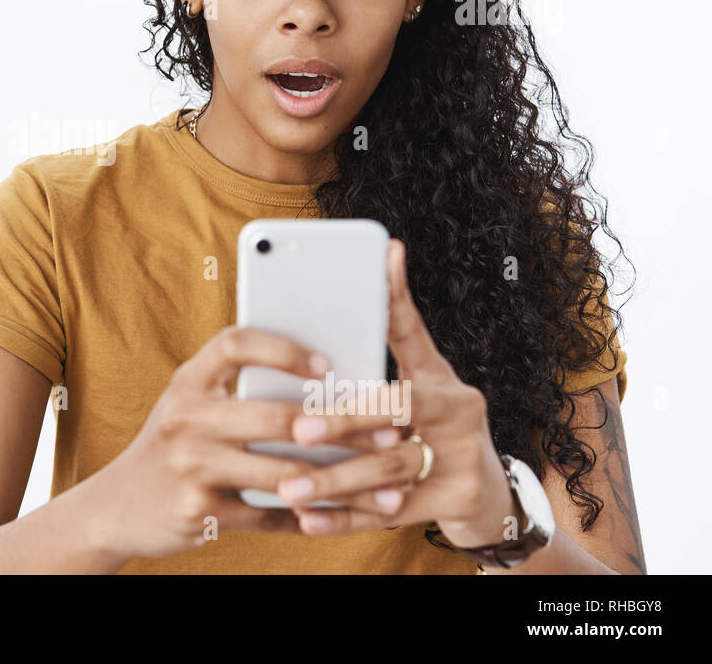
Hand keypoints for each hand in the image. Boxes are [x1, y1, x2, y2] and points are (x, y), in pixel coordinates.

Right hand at [88, 325, 393, 561]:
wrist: (117, 506)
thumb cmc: (174, 445)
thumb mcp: (191, 405)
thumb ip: (237, 387)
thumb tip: (324, 375)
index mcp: (189, 381)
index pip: (235, 344)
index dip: (284, 349)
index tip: (327, 366)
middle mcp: (186, 418)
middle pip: (276, 416)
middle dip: (343, 426)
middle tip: (389, 430)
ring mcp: (192, 467)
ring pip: (285, 475)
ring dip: (344, 482)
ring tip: (384, 485)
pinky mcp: (201, 512)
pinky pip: (272, 516)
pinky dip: (312, 518)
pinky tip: (345, 516)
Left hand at [277, 239, 517, 547]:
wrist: (486, 499)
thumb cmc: (433, 432)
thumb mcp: (418, 387)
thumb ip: (387, 347)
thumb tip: (377, 264)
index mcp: (442, 378)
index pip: (413, 333)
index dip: (395, 297)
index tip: (380, 258)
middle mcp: (460, 411)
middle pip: (399, 411)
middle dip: (346, 420)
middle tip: (299, 428)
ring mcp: (464, 457)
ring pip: (390, 468)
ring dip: (337, 480)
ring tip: (290, 487)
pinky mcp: (458, 500)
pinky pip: (391, 512)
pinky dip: (346, 517)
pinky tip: (307, 519)